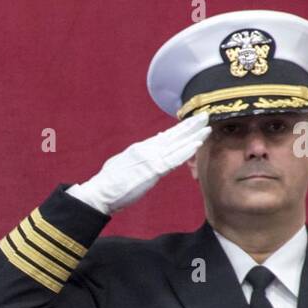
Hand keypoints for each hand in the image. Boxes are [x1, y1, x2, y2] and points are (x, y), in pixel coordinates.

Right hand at [67, 113, 210, 214]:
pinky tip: (198, 144)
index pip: (164, 137)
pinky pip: (174, 159)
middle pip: (173, 135)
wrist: (101, 192)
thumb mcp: (124, 162)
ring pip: (177, 144)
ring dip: (193, 135)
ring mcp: (151, 158)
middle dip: (189, 126)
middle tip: (204, 115)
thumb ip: (139, 154)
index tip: (191, 123)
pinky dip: (187, 150)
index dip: (179, 129)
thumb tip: (152, 143)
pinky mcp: (153, 169)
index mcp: (140, 148)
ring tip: (207, 126)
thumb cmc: (109, 182)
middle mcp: (147, 149)